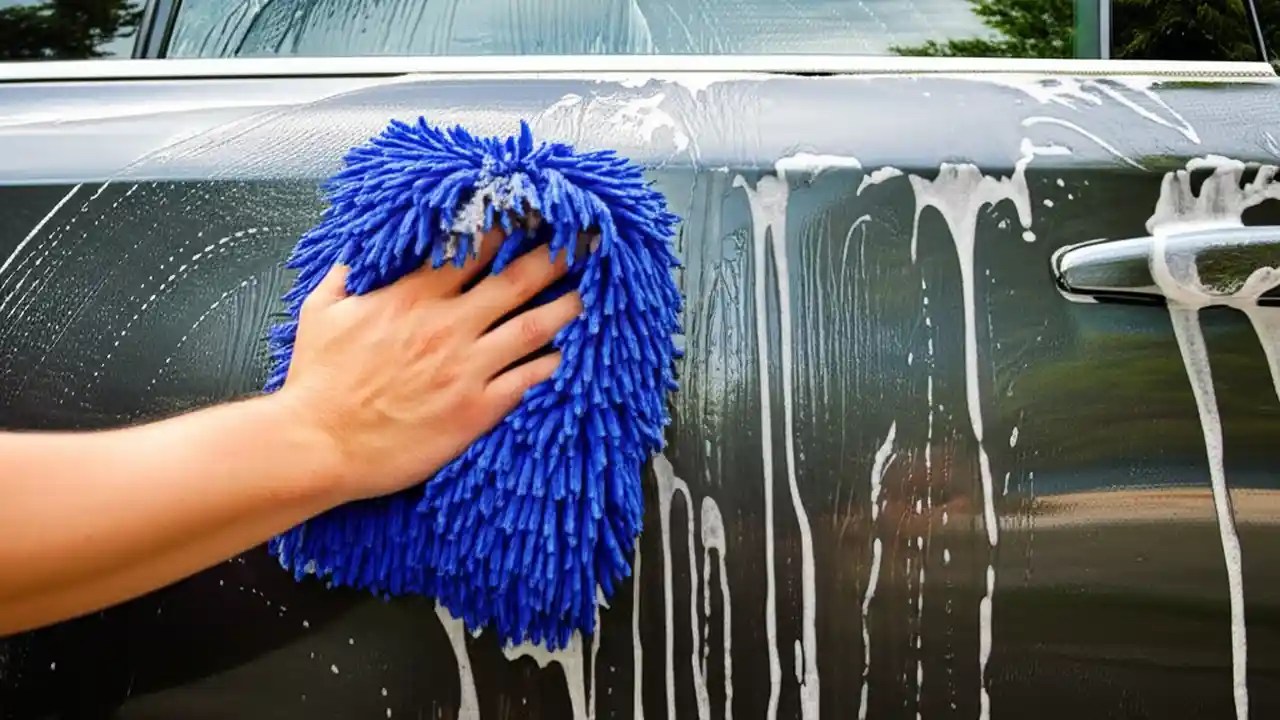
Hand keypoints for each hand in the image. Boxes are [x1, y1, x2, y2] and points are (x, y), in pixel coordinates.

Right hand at [276, 229, 580, 501]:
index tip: (531, 219)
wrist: (320, 444)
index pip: (473, 250)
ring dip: (567, 308)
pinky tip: (569, 355)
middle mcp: (448, 326)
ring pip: (533, 327)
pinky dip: (552, 364)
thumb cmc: (318, 382)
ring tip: (591, 296)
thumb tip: (359, 254)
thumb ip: (346, 276)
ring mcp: (467, 368)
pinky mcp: (477, 409)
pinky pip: (528, 380)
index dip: (507, 231)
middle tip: (582, 246)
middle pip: (516, 280)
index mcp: (413, 297)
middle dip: (553, 258)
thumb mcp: (321, 312)